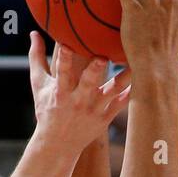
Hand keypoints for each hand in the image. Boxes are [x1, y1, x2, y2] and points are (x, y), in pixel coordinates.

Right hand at [28, 37, 129, 151]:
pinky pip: (121, 104)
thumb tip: (33, 32)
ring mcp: (93, 110)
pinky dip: (131, 94)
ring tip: (137, 63)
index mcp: (61, 92)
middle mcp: (78, 101)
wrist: (58, 144)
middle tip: (102, 57)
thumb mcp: (38, 85)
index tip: (65, 45)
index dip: (63, 59)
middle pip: (88, 84)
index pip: (61, 73)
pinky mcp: (105, 118)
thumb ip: (37, 58)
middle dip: (94, 71)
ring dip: (125, 78)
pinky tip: (144, 79)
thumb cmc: (47, 110)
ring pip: (112, 92)